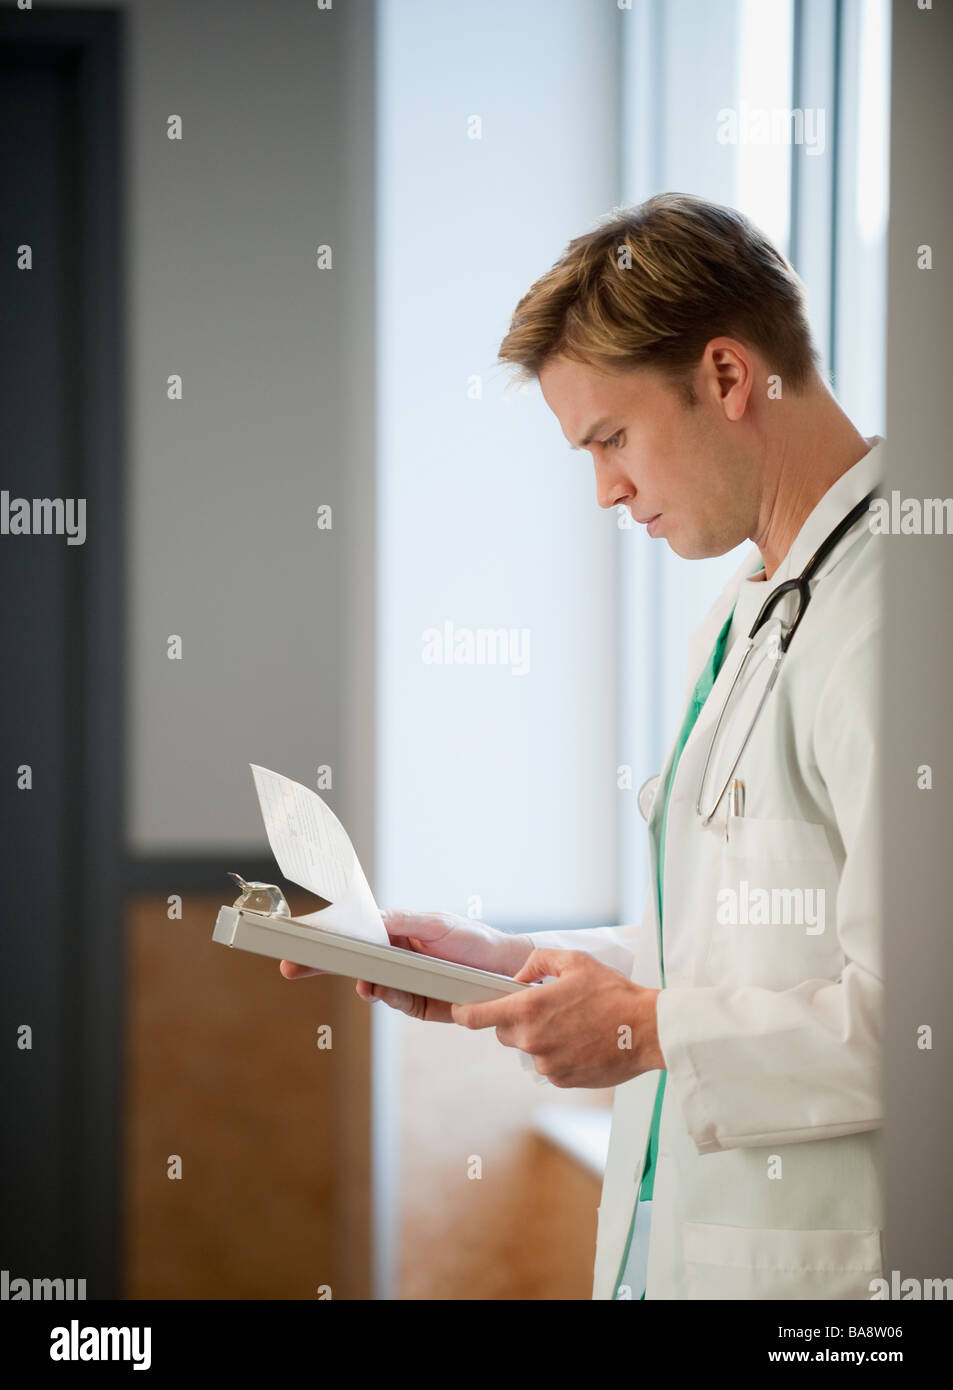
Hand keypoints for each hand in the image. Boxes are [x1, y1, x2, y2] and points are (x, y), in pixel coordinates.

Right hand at [279, 908, 533, 1023]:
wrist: (505, 972)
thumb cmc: (472, 939)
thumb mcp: (438, 923)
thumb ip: (405, 921)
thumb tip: (374, 918)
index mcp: (394, 931)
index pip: (352, 932)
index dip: (324, 936)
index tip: (295, 936)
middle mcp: (392, 956)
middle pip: (348, 961)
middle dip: (319, 964)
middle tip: (290, 967)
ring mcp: (401, 981)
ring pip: (369, 984)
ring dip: (364, 983)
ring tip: (366, 983)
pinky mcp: (415, 1004)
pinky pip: (394, 1002)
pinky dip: (388, 997)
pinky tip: (387, 990)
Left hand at [451, 948, 664, 1086]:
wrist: (647, 1030)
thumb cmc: (613, 993)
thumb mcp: (574, 961)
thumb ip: (537, 962)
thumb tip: (518, 977)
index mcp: (528, 1009)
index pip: (475, 1017)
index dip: (464, 1012)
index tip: (461, 1009)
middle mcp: (531, 1040)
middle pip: (504, 1032)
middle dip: (517, 1019)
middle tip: (547, 1008)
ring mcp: (546, 1064)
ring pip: (528, 1048)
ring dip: (541, 1037)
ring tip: (573, 1024)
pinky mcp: (562, 1080)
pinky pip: (549, 1064)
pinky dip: (558, 1053)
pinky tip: (582, 1040)